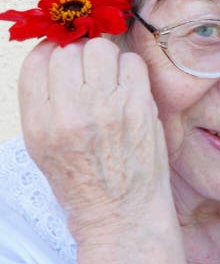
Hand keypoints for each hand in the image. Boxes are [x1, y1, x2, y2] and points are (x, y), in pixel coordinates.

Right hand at [18, 38, 172, 243]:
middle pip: (69, 51)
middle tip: (92, 72)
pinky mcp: (139, 106)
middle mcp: (69, 113)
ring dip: (107, 57)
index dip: (50, 52)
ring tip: (112, 78)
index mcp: (39, 124)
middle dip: (80, 55)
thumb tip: (55, 58)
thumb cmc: (84, 184)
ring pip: (102, 48)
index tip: (62, 56)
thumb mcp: (45, 149)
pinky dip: (132, 69)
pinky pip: (133, 62)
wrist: (122, 214)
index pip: (36, 62)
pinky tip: (131, 87)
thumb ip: (46, 105)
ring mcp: (106, 107)